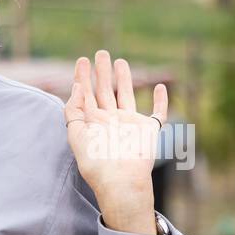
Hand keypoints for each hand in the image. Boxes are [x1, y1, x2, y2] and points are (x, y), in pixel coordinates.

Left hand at [64, 50, 163, 231]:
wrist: (120, 181)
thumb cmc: (96, 163)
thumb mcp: (76, 135)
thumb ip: (74, 110)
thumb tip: (76, 87)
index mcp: (94, 122)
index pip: (86, 94)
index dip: (83, 76)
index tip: (82, 60)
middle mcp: (111, 121)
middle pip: (105, 91)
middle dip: (102, 72)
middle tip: (101, 53)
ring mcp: (130, 125)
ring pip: (127, 96)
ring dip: (125, 79)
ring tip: (120, 62)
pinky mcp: (149, 131)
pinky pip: (158, 114)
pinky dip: (161, 101)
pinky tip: (159, 87)